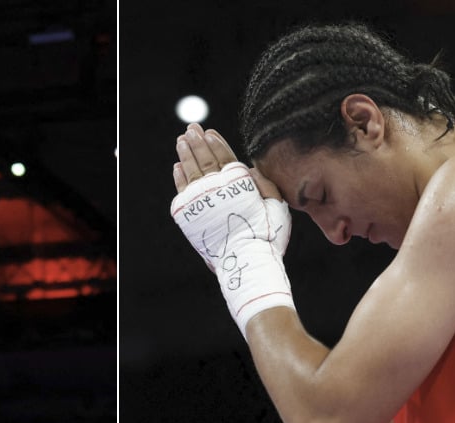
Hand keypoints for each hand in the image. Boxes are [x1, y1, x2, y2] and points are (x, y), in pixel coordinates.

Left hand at [170, 123, 295, 336]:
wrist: (245, 261)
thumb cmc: (266, 236)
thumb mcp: (276, 205)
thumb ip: (265, 184)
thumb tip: (250, 168)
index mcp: (238, 183)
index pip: (225, 157)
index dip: (217, 144)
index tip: (209, 132)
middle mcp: (217, 188)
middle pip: (205, 159)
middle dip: (197, 142)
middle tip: (191, 129)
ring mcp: (200, 200)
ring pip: (191, 171)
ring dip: (186, 154)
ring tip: (181, 141)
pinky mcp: (188, 215)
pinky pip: (182, 191)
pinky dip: (180, 178)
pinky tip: (178, 167)